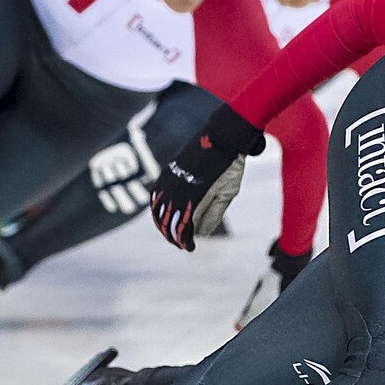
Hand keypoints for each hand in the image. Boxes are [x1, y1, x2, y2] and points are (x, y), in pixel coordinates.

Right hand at [150, 103, 264, 250]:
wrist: (222, 137)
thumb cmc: (229, 167)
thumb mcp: (227, 194)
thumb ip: (213, 215)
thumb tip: (201, 234)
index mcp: (193, 197)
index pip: (182, 227)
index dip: (184, 241)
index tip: (190, 247)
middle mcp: (177, 189)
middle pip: (167, 221)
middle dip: (172, 235)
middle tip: (180, 244)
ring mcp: (170, 179)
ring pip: (158, 209)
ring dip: (162, 223)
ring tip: (170, 232)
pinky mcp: (167, 171)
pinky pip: (155, 193)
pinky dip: (156, 207)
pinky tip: (162, 214)